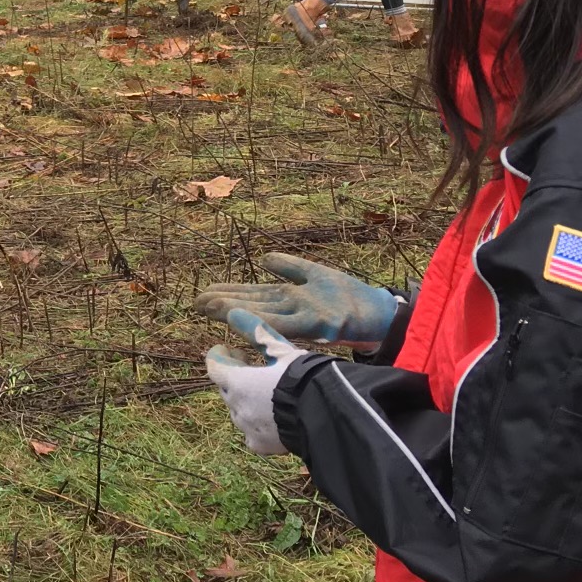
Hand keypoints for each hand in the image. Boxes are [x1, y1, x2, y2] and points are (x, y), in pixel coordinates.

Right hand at [195, 252, 397, 349]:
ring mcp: (304, 316)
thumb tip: (264, 258)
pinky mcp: (320, 322)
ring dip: (236, 311)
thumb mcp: (317, 274)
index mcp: (290, 298)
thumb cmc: (352, 299)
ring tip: (210, 307)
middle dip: (224, 303)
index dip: (228, 294)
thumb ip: (290, 266)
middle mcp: (292, 308)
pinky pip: (286, 322)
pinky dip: (264, 320)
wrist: (385, 315)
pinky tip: (246, 318)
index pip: (253, 295)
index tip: (203, 295)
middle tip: (196, 303)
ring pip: (262, 313)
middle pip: (252, 304)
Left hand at [204, 310, 301, 454]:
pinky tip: (270, 417)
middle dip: (235, 375)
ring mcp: (248, 429)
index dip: (219, 356)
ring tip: (264, 390)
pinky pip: (251, 433)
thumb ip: (256, 333)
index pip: (215, 367)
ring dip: (246, 399)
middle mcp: (237, 407)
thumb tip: (233, 312)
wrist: (328, 416)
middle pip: (227, 388)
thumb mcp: (282, 351)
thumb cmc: (305, 378)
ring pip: (239, 410)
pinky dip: (257, 423)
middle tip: (249, 365)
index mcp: (238, 383)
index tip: (226, 348)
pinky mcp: (262, 445)